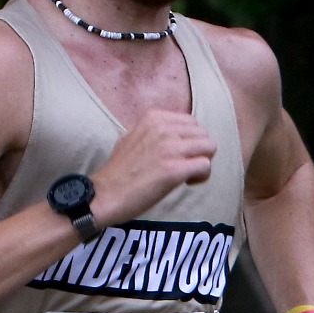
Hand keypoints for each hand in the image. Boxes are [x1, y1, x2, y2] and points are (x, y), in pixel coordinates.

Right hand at [90, 111, 215, 225]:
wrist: (104, 194)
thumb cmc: (118, 172)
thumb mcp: (132, 137)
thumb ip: (153, 131)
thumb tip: (175, 133)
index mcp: (153, 118)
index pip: (191, 122)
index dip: (189, 140)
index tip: (177, 155)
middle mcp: (163, 129)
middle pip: (204, 134)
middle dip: (199, 151)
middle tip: (184, 167)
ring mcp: (169, 148)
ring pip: (209, 147)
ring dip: (202, 163)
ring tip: (187, 175)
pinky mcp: (174, 170)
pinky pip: (205, 166)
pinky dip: (201, 177)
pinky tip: (186, 183)